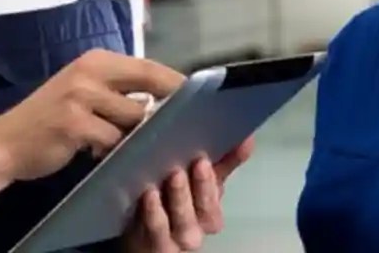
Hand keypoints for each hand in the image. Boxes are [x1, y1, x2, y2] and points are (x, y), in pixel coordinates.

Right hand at [0, 49, 184, 181]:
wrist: (5, 142)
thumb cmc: (49, 121)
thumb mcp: (82, 94)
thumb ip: (117, 93)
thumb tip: (162, 102)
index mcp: (94, 60)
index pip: (147, 66)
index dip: (176, 83)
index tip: (200, 98)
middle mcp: (88, 71)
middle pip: (148, 82)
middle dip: (170, 105)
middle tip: (187, 123)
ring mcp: (80, 96)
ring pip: (134, 118)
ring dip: (137, 136)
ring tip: (127, 145)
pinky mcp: (74, 124)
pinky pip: (113, 141)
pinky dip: (115, 151)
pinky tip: (101, 155)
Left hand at [121, 137, 255, 251]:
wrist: (135, 234)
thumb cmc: (167, 201)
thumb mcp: (190, 181)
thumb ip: (216, 161)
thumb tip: (244, 135)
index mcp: (209, 208)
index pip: (223, 183)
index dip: (232, 162)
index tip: (241, 141)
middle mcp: (198, 226)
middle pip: (206, 208)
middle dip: (205, 184)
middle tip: (201, 161)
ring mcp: (178, 238)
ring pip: (185, 220)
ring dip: (182, 196)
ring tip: (176, 174)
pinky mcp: (155, 245)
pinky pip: (158, 231)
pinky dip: (155, 212)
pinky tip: (150, 194)